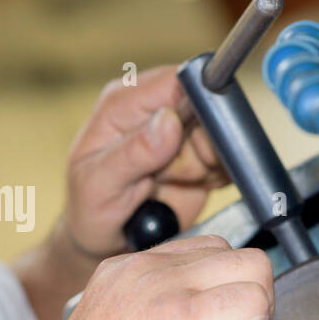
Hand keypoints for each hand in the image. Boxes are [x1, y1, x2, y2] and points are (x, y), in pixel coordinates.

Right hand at [0, 235, 272, 319]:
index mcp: (122, 274)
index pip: (206, 253)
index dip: (219, 297)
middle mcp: (141, 271)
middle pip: (236, 256)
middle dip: (242, 303)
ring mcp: (162, 289)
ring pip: (254, 270)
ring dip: (249, 318)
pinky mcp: (184, 319)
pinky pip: (254, 305)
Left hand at [64, 66, 230, 258]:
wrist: (105, 238)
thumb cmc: (89, 207)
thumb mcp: (99, 185)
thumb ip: (134, 153)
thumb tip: (168, 119)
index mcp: (123, 103)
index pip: (175, 81)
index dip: (196, 102)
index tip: (193, 138)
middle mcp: (155, 109)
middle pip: (208, 106)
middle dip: (201, 143)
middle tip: (173, 172)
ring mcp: (180, 130)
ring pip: (222, 135)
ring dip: (205, 165)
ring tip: (171, 181)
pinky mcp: (200, 153)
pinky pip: (229, 158)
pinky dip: (215, 177)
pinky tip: (186, 186)